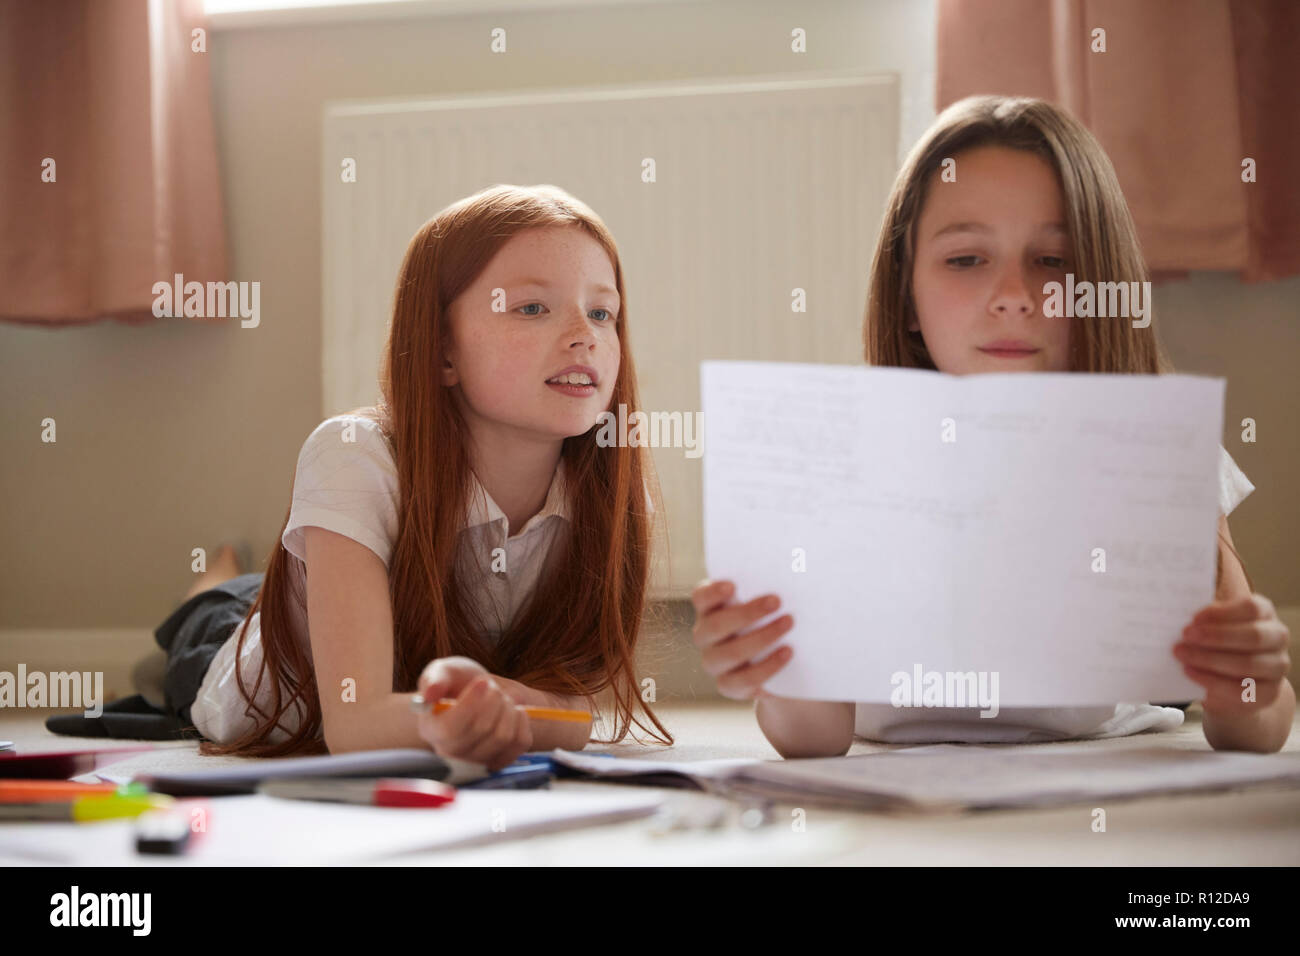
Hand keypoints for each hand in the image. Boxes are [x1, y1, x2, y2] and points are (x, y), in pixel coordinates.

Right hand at [415, 656, 532, 770]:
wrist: (479, 695)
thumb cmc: (456, 683)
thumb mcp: (443, 672)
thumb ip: (435, 679)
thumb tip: (430, 694)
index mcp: (431, 731)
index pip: (451, 729)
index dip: (470, 704)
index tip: (482, 682)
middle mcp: (451, 752)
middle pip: (482, 729)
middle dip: (493, 698)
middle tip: (491, 686)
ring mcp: (477, 761)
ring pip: (503, 736)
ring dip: (507, 708)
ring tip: (500, 699)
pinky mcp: (501, 761)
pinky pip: (521, 742)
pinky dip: (521, 721)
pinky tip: (512, 711)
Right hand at [690, 578, 793, 699]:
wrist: (780, 658)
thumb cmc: (773, 616)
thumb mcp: (768, 601)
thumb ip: (769, 586)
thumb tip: (797, 563)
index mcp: (710, 608)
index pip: (701, 597)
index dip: (712, 592)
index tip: (733, 585)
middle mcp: (705, 635)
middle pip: (714, 626)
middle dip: (746, 613)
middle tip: (777, 601)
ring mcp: (714, 662)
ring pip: (727, 654)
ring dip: (761, 638)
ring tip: (788, 623)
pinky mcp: (729, 685)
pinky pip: (741, 680)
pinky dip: (766, 667)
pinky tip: (787, 652)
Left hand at [1173, 594, 1291, 714]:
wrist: (1231, 681)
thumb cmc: (1218, 643)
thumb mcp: (1213, 626)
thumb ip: (1203, 620)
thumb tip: (1177, 615)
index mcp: (1264, 613)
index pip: (1251, 608)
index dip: (1222, 612)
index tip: (1194, 617)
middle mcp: (1277, 638)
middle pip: (1253, 636)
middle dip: (1216, 636)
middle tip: (1185, 635)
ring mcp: (1277, 667)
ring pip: (1247, 664)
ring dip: (1209, 659)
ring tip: (1181, 654)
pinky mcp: (1268, 693)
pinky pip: (1239, 689)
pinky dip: (1210, 680)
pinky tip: (1189, 672)